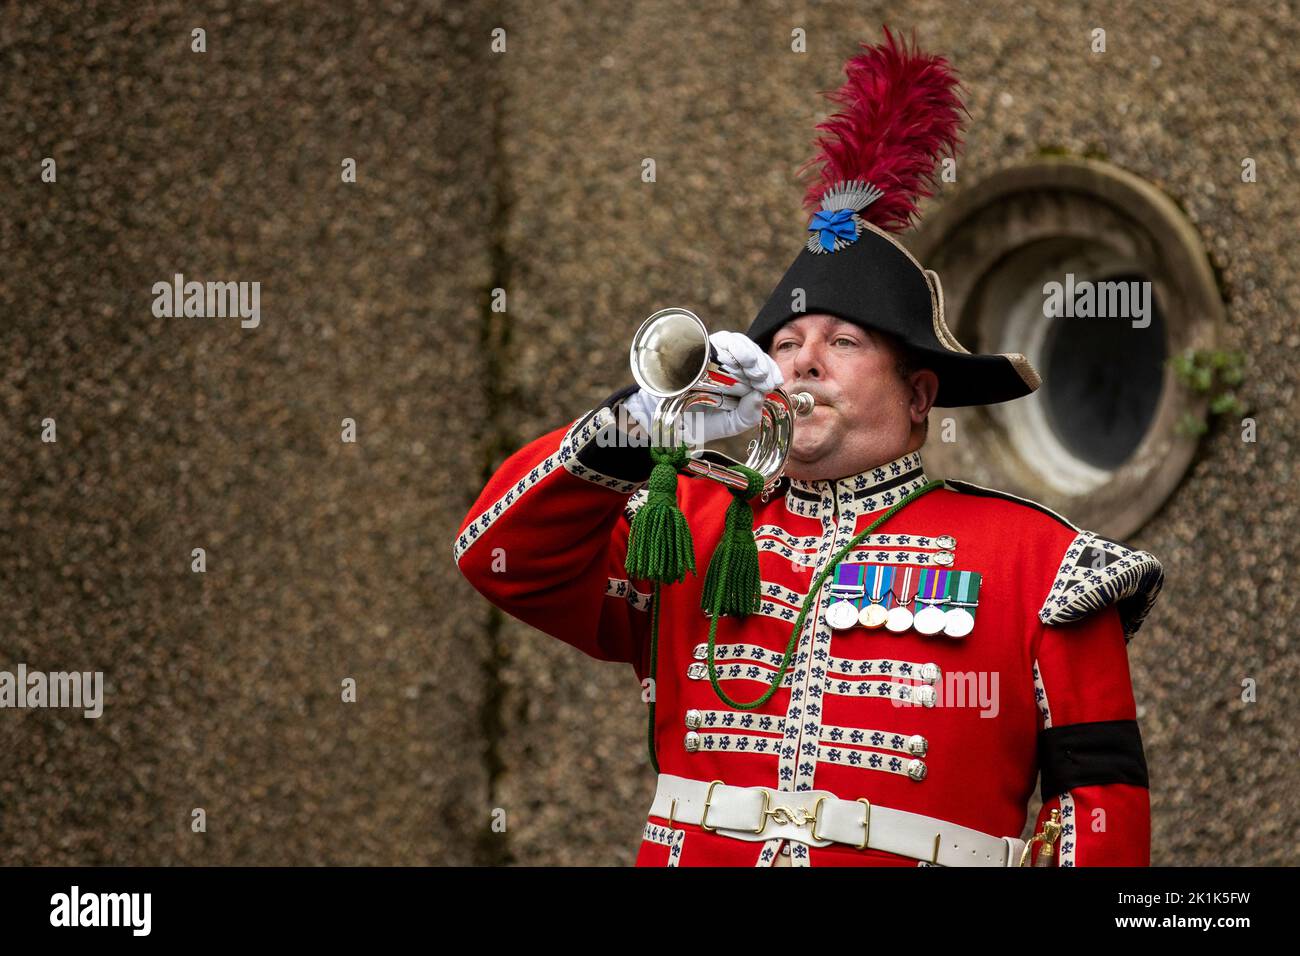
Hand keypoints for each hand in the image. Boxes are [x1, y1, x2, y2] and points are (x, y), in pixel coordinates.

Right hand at [622, 330, 783, 445]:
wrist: (658, 422)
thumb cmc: (692, 421)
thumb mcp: (726, 424)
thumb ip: (746, 415)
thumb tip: (760, 396)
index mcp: (735, 379)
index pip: (757, 369)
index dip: (769, 372)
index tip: (774, 383)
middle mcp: (725, 363)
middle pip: (751, 355)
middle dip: (762, 365)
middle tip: (767, 379)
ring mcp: (711, 352)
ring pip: (738, 343)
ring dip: (751, 355)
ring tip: (756, 371)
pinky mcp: (698, 345)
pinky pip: (720, 339)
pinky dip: (734, 345)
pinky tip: (742, 357)